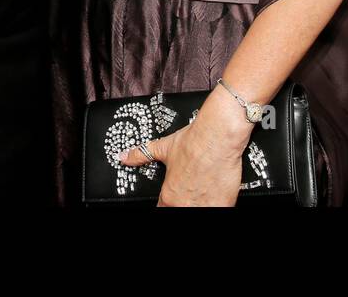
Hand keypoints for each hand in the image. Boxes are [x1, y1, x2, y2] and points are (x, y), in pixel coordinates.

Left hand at [118, 86, 250, 205]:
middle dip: (186, 203)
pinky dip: (217, 203)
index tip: (175, 197)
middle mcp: (185, 205)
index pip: (162, 209)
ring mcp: (204, 207)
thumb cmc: (193, 142)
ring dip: (201, 203)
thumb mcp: (163, 148)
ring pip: (199, 211)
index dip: (168, 203)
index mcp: (169, 196)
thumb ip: (141, 155)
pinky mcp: (223, 205)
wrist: (217, 136)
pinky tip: (217, 192)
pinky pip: (219, 209)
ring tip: (204, 190)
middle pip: (181, 211)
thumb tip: (124, 157)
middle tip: (193, 190)